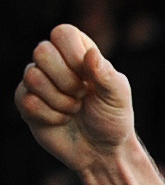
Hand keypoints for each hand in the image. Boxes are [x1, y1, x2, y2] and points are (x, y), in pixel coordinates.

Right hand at [18, 25, 136, 171]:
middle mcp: (54, 62)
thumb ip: (107, 75)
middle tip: (82, 96)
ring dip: (60, 101)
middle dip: (67, 81)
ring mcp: (37, 80)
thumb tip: (91, 53)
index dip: (74, 56)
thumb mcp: (118, 98)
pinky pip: (27, 101)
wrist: (101, 151)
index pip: (63, 33)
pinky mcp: (25, 101)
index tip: (89, 78)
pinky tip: (61, 120)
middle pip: (42, 51)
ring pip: (32, 77)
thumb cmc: (112, 119)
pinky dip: (51, 116)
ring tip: (74, 109)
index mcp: (78, 52)